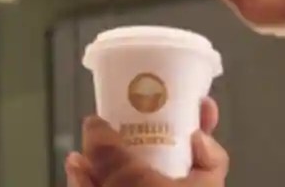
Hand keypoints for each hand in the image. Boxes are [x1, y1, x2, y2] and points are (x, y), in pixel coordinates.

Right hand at [66, 97, 225, 186]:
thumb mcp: (136, 184)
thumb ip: (114, 154)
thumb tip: (95, 125)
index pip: (210, 159)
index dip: (201, 132)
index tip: (193, 106)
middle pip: (160, 167)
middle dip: (133, 142)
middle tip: (118, 118)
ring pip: (127, 184)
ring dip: (104, 163)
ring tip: (87, 144)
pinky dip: (91, 185)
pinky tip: (75, 168)